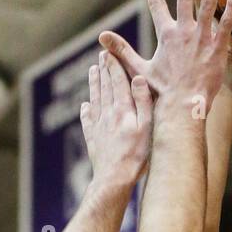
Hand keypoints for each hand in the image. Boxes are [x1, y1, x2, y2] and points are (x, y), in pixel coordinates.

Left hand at [80, 50, 151, 188]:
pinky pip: (87, 121)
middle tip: (101, 55)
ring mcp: (98, 126)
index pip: (118, 82)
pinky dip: (86, 111)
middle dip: (104, 70)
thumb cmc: (136, 155)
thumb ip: (143, 102)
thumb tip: (138, 78)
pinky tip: (84, 106)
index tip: (110, 52)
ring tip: (92, 71)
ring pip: (95, 99)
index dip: (114, 66)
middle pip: (105, 87)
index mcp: (123, 109)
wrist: (114, 178)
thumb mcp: (147, 127)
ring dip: (94, 84)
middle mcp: (108, 114)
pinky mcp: (93, 140)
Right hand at [99, 0, 231, 114]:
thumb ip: (122, 51)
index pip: (157, 5)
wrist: (185, 107)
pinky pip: (227, 23)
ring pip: (207, 3)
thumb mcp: (140, 69)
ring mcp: (202, 38)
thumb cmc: (163, 92)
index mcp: (166, 35)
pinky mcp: (218, 48)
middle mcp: (184, 31)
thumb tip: (102, 38)